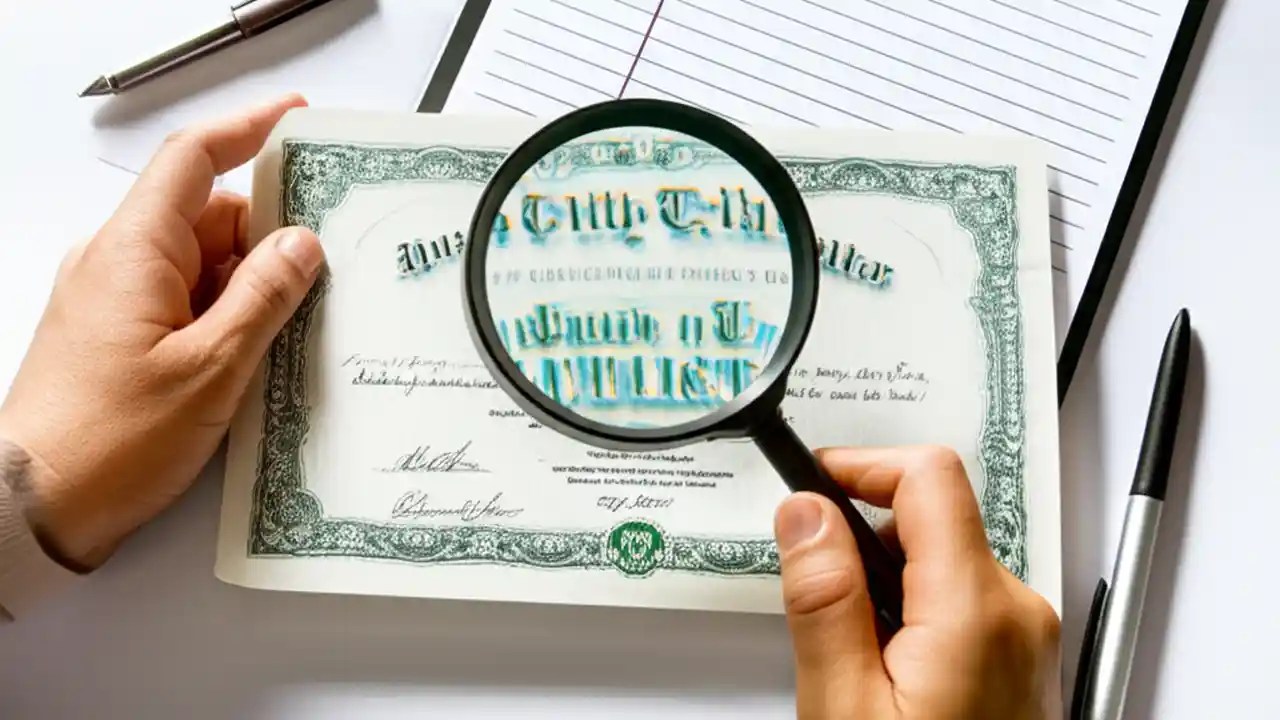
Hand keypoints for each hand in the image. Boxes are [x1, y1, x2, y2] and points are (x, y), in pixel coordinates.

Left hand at [0, 95, 323, 570]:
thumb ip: (264, 297)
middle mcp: (118, 262)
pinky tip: (259, 352)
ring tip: (296, 329)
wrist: (38, 504)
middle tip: (329, 268)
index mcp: (134, 251)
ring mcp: (116, 297)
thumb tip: (303, 244)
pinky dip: (227, 313)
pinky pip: (186, 299)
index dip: (248, 131)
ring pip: (203, 262)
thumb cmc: (113, 440)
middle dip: (271, 236)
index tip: (298, 119)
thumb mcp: (212, 367)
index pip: (193, 160)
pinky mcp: (120, 333)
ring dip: (252, 285)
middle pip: (210, 217)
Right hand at [774, 446, 1061, 718]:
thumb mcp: (845, 705)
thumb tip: (806, 513)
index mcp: (976, 611)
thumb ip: (825, 601)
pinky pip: (962, 598)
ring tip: (851, 648)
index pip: (929, 476)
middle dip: (863, 535)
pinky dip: (915, 608)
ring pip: (944, 557)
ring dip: (887, 577)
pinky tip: (887, 666)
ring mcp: (1028, 636)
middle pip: (933, 515)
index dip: (861, 465)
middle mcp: (1018, 611)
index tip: (811, 483)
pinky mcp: (1023, 658)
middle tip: (814, 584)